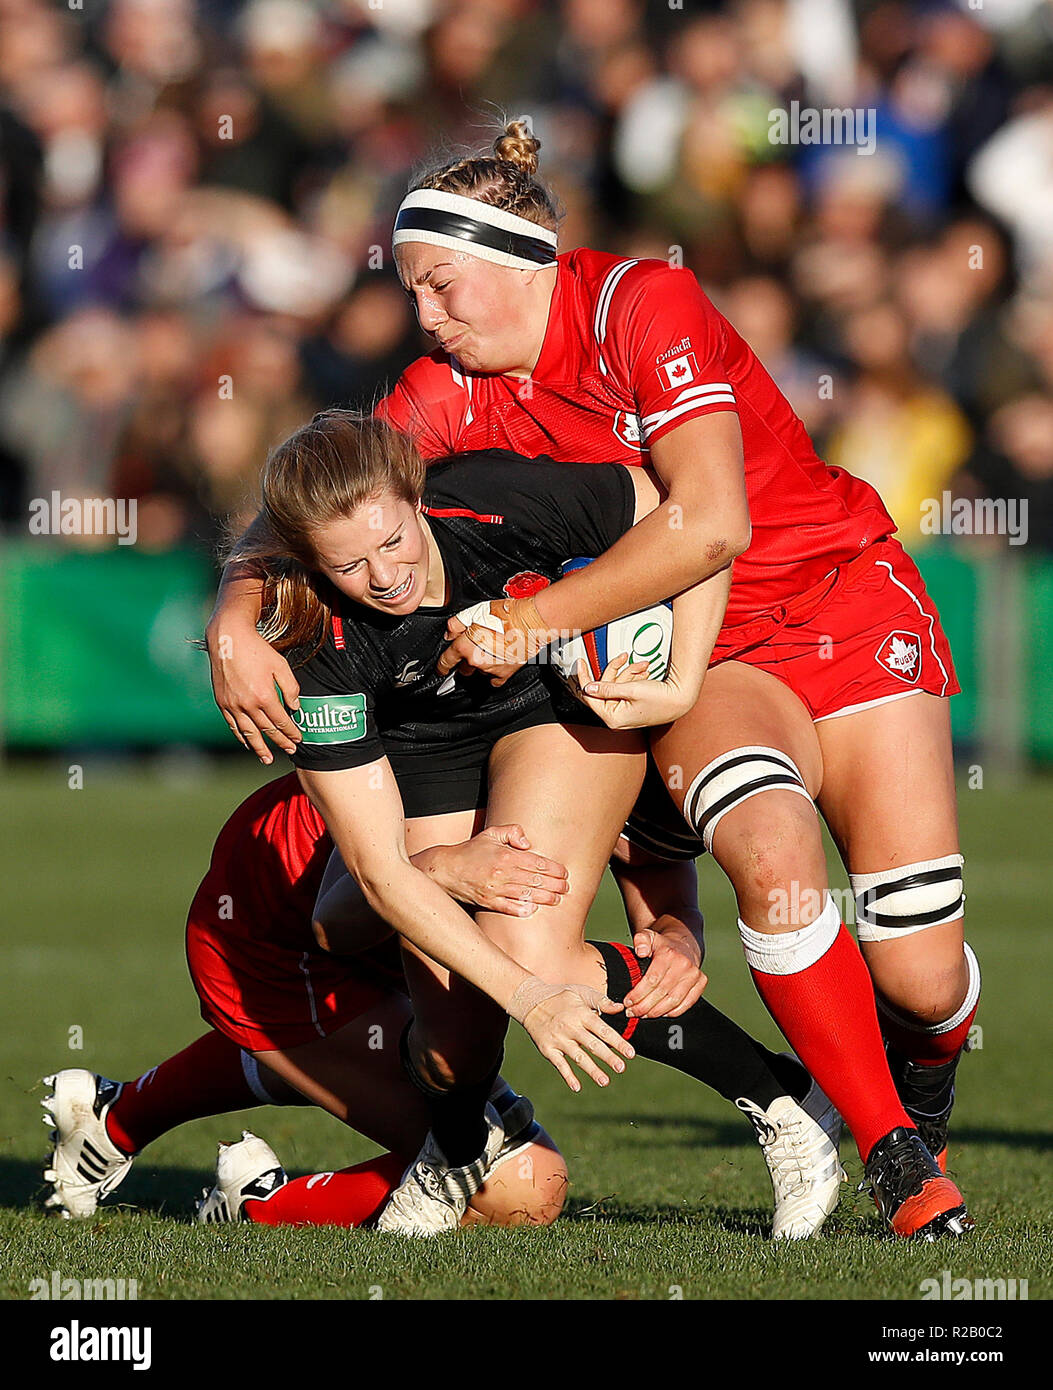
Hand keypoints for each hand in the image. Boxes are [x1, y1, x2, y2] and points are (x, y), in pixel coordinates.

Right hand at [206, 621, 301, 763]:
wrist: (228, 640)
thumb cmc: (257, 650)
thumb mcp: (281, 665)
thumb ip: (291, 688)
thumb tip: (295, 708)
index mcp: (265, 696)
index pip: (281, 722)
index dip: (291, 732)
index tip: (298, 739)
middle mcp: (248, 705)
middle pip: (266, 730)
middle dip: (279, 742)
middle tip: (290, 750)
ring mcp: (233, 705)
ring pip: (248, 733)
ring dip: (259, 748)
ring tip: (267, 759)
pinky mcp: (222, 703)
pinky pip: (233, 726)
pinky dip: (241, 737)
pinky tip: (247, 743)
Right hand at [425, 825, 569, 915]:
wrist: (445, 869)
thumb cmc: (470, 851)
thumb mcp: (491, 833)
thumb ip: (512, 832)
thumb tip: (528, 843)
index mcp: (505, 855)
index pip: (537, 862)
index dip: (554, 869)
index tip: (564, 873)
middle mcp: (502, 873)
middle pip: (535, 880)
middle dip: (554, 885)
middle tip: (566, 888)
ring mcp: (495, 889)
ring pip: (526, 895)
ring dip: (544, 898)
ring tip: (557, 899)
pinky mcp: (487, 902)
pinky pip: (509, 908)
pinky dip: (522, 909)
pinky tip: (534, 909)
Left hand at [437, 596, 554, 686]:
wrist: (529, 622)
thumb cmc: (505, 615)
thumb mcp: (474, 612)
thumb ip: (457, 624)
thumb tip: (450, 632)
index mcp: (465, 645)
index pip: (446, 661)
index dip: (441, 666)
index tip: (441, 669)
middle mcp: (475, 660)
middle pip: (463, 668)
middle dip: (465, 661)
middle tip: (475, 648)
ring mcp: (490, 669)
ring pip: (479, 672)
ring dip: (481, 665)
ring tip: (491, 650)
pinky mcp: (505, 673)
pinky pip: (494, 680)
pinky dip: (494, 674)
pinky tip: (498, 663)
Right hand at [514, 982, 635, 1092]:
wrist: (530, 1001)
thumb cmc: (559, 996)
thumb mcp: (580, 992)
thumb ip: (600, 1000)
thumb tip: (620, 1008)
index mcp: (581, 1013)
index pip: (603, 1030)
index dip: (618, 1042)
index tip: (630, 1053)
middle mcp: (571, 1027)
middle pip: (593, 1045)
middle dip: (608, 1057)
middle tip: (621, 1068)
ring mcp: (558, 1039)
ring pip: (578, 1057)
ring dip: (592, 1070)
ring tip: (605, 1081)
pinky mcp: (547, 1048)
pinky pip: (559, 1064)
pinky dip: (567, 1076)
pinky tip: (577, 1087)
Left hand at [571, 655, 700, 729]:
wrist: (681, 698)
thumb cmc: (661, 699)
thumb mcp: (630, 689)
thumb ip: (606, 688)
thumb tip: (588, 687)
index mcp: (613, 718)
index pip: (591, 696)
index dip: (585, 677)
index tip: (582, 663)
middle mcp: (618, 717)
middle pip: (605, 687)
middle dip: (616, 671)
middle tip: (622, 658)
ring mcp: (625, 712)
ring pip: (617, 685)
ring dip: (628, 672)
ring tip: (641, 667)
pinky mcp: (633, 706)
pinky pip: (626, 689)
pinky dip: (633, 678)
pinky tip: (643, 673)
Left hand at [623, 919, 707, 1019]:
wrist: (684, 945)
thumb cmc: (663, 945)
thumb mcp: (648, 936)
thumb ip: (641, 940)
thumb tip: (641, 951)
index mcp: (669, 955)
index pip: (652, 980)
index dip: (638, 994)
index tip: (628, 1002)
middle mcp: (684, 965)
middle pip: (661, 993)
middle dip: (644, 1006)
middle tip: (632, 1012)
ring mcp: (694, 975)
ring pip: (673, 1001)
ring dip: (656, 1012)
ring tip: (643, 1015)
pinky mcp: (701, 983)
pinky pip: (686, 1004)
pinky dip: (672, 1012)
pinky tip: (659, 1013)